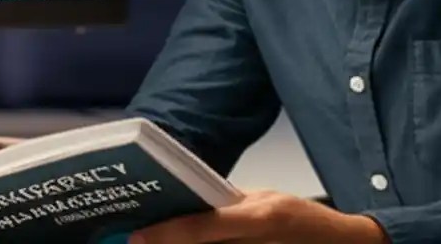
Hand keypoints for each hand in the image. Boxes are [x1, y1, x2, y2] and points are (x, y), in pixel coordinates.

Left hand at [130, 190, 387, 243]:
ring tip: (154, 242)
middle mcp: (255, 241)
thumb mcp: (267, 201)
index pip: (202, 227)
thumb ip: (229, 204)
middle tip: (140, 240)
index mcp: (259, 218)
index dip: (166, 234)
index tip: (137, 236)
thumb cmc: (303, 220)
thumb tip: (189, 203)